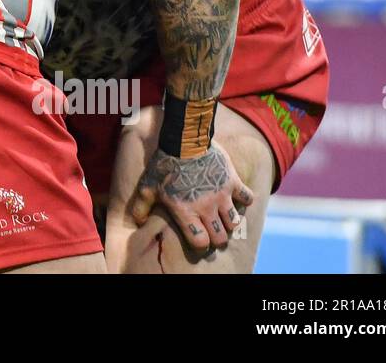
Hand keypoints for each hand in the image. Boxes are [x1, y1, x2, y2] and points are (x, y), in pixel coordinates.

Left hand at [132, 144, 254, 250]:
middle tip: (212, 230)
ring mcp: (222, 196)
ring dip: (229, 222)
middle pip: (220, 237)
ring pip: (235, 222)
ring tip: (222, 216)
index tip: (198, 238)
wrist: (183, 140)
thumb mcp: (147, 186)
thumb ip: (141, 207)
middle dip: (216, 237)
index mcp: (186, 212)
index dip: (199, 244)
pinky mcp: (233, 182)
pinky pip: (248, 198)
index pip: (200, 242)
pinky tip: (235, 197)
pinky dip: (244, 200)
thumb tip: (138, 222)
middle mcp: (206, 208)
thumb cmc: (164, 164)